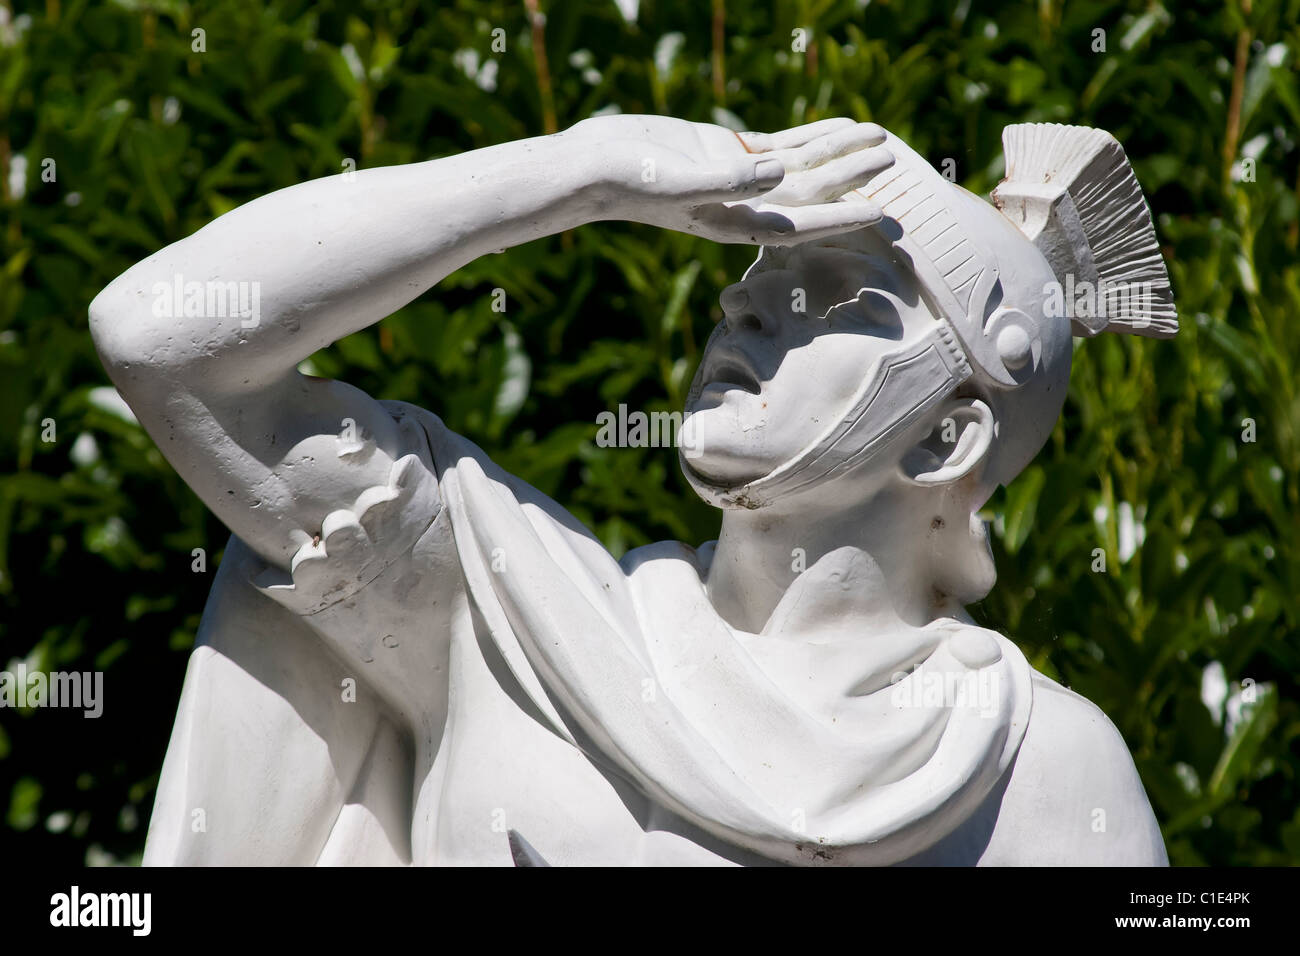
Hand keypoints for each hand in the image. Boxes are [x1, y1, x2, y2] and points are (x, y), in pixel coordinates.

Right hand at [569, 115, 893, 245]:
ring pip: (799, 166)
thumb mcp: (679, 181)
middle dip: (851, 177)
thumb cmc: (629, 181)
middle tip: (894, 159)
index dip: (842, 219)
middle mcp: (742, 204)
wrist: (593, 166)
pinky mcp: (724, 153)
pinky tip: (834, 127)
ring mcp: (736, 178)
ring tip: (877, 136)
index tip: (881, 213)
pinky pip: (778, 146)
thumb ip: (730, 181)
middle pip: (810, 192)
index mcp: (735, 222)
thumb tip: (780, 173)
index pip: (801, 224)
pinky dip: (807, 138)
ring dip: (836, 153)